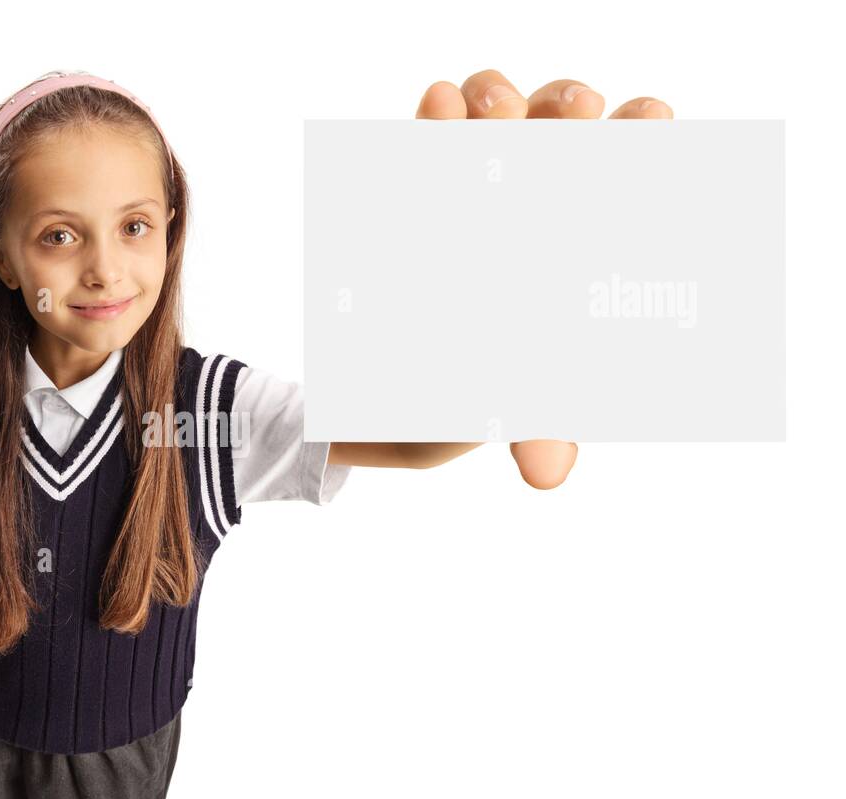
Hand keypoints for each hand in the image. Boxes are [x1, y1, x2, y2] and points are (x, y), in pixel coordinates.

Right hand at [418, 71, 672, 487]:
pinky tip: (439, 104)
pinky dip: (441, 109)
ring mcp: (481, 184)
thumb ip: (532, 426)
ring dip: (505, 100)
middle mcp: (536, 209)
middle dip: (573, 109)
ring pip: (509, 112)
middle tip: (573, 113)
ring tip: (490, 112)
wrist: (378, 395)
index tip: (647, 120)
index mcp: (578, 254)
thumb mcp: (503, 414)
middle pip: (571, 132)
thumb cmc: (463, 403)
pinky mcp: (422, 174)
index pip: (623, 184)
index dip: (640, 144)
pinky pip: (438, 123)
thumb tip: (545, 471)